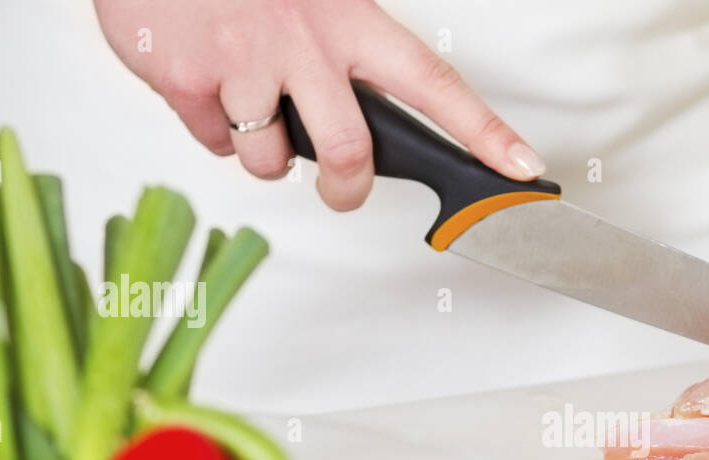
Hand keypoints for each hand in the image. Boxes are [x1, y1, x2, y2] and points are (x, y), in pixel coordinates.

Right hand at [93, 0, 545, 210]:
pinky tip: (204, 78)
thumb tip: (360, 130)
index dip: (483, 131)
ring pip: (270, 161)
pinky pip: (213, 142)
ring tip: (249, 100)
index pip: (434, 82)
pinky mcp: (186, 80)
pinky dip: (211, 125)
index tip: (522, 169)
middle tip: (341, 189)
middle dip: (346, 191)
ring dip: (264, 151)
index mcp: (348, 18)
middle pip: (349, 154)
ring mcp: (244, 63)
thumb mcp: (312, 1)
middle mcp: (304, 42)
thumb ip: (344, 56)